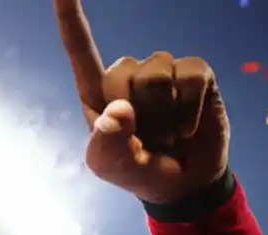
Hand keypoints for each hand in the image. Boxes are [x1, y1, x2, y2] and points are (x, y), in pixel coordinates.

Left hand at [53, 0, 229, 204]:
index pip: (80, 49)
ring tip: (167, 133)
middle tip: (147, 138)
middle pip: (127, 73)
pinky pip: (192, 76)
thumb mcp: (109, 166)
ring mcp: (163, 70)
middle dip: (139, 115)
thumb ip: (107, 143)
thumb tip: (120, 109)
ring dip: (166, 116)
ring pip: (159, 74)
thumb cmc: (136, 171)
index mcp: (97, 92)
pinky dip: (190, 109)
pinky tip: (188, 125)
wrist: (181, 183)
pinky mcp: (196, 73)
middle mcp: (128, 73)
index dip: (71, 18)